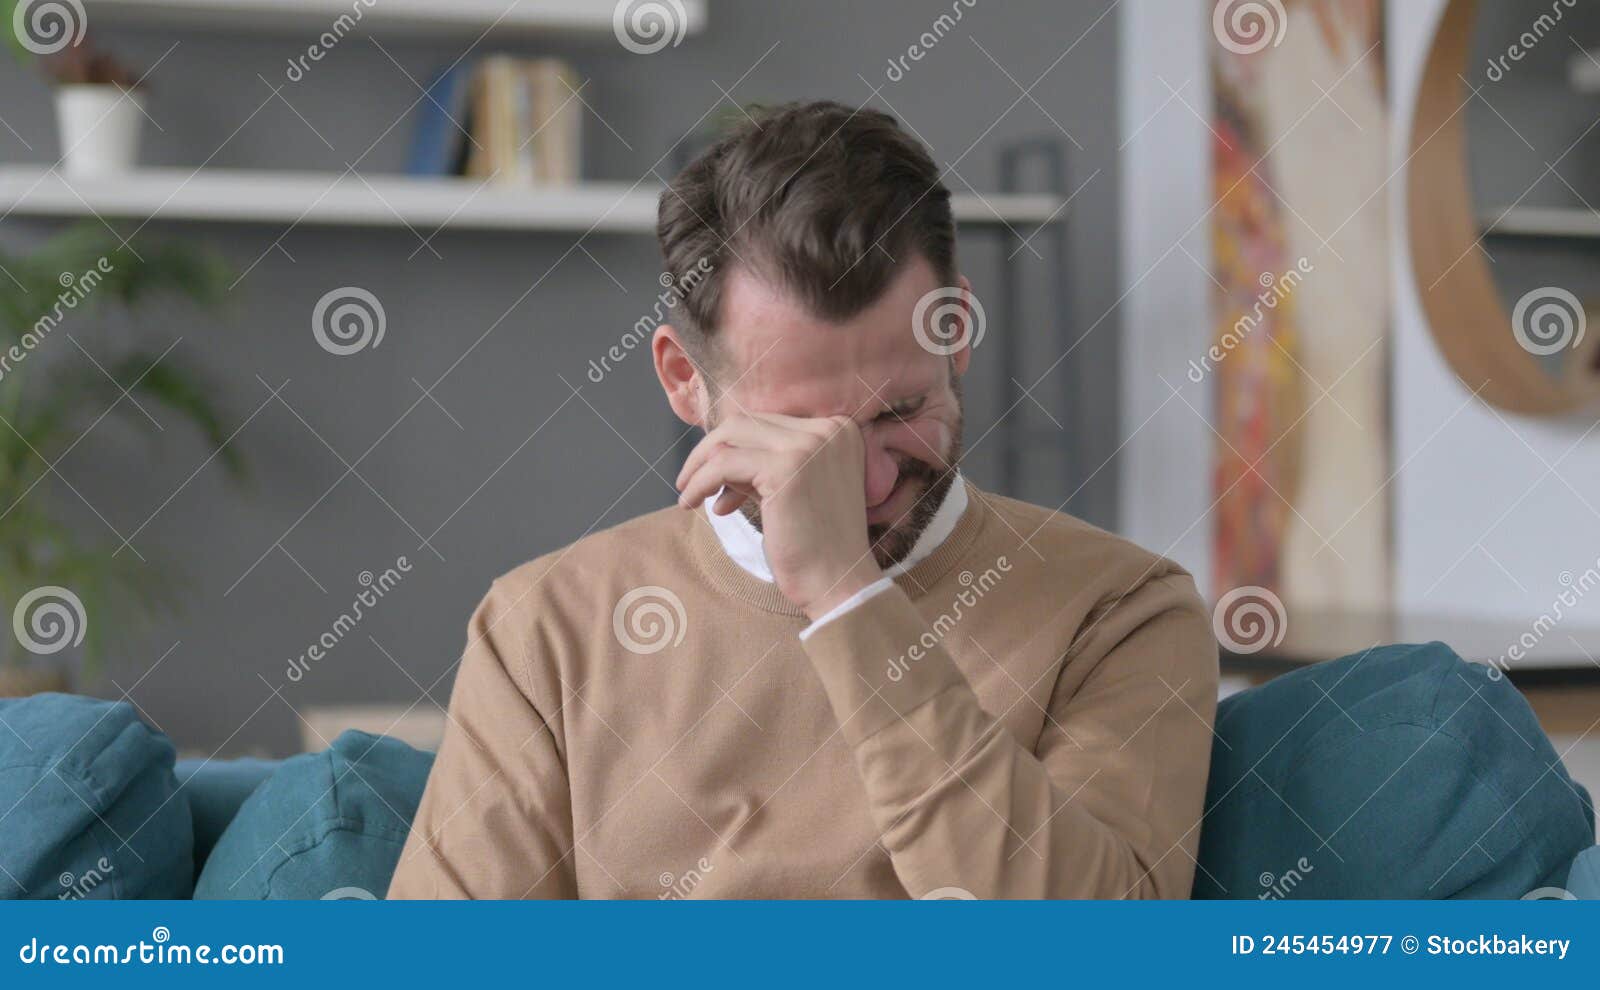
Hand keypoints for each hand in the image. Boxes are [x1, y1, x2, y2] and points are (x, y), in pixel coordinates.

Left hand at [676, 412, 883, 618]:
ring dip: (700, 464)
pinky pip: (723, 464)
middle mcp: (829, 429)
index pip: (768, 423)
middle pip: (747, 423)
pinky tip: (690, 502)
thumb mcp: (791, 489)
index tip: (720, 482)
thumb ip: (762, 464)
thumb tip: (713, 452)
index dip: (735, 449)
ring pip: (731, 437)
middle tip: (691, 481)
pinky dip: (700, 481)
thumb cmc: (816, 546)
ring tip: (688, 493)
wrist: (839, 584)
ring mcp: (809, 445)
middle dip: (711, 451)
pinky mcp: (786, 467)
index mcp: (839, 430)